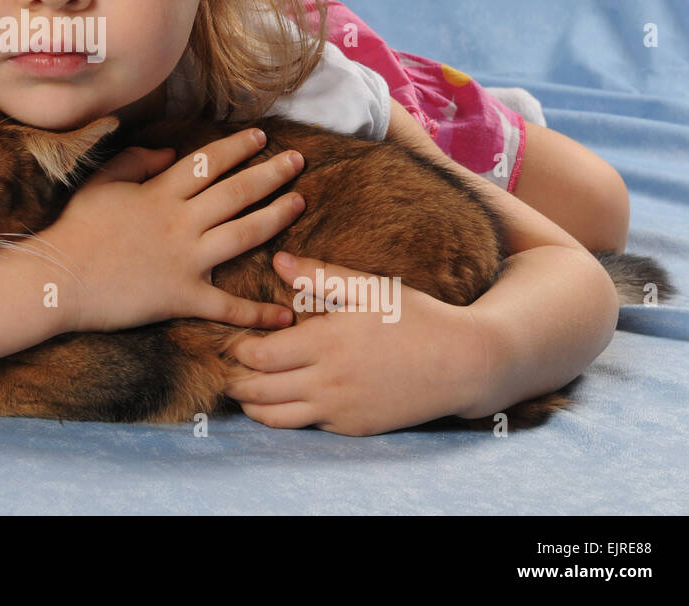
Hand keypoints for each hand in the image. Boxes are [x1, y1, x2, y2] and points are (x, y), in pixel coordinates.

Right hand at [41, 127, 305, 333]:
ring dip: (276, 217)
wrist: (57, 278)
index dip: (237, 148)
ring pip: (244, 235)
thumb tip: (170, 151)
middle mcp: (180, 222)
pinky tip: (283, 314)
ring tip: (300, 204)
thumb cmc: (75, 229)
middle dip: (271, 174)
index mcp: (160, 193)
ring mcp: (185, 260)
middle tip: (298, 160)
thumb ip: (136, 161)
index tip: (260, 138)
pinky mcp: (182, 297)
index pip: (209, 163)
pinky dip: (256, 314)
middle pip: (237, 192)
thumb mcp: (101, 183)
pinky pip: (226, 306)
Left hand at [222, 252, 489, 435]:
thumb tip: (278, 260)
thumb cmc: (417, 318)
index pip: (259, 356)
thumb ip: (320, 276)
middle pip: (258, 391)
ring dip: (252, 404)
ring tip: (243, 387)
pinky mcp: (353, 428)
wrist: (464, 363)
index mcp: (327, 343)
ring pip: (276, 417)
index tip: (232, 337)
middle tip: (224, 366)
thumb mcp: (370, 288)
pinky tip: (282, 397)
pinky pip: (306, 425)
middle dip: (234, 380)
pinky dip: (285, 414)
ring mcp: (340, 410)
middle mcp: (328, 382)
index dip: (238, 349)